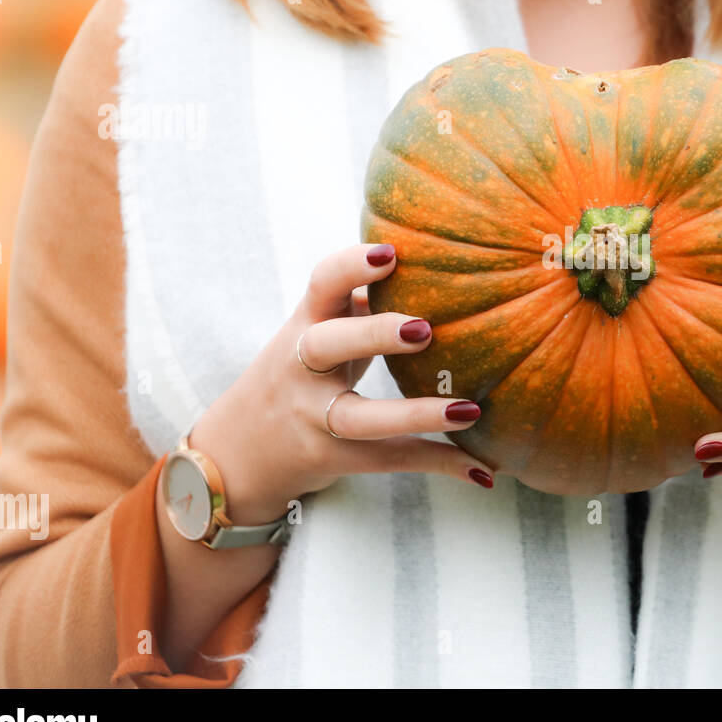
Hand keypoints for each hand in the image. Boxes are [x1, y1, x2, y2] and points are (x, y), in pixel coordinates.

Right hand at [184, 243, 495, 527]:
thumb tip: (426, 261)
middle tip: (425, 328)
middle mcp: (302, 370)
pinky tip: (483, 468)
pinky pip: (390, 460)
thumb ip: (357, 302)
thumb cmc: (298, 373)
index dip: (350, 267)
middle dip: (371, 334)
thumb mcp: (316, 331)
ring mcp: (314, 417)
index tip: (390, 252)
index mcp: (304, 326)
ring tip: (470, 410)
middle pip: (325, 346)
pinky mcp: (334, 457)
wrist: (238, 452)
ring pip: (361, 418)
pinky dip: (438, 463)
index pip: (320, 285)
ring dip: (418, 414)